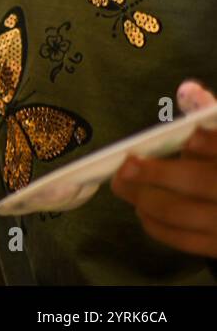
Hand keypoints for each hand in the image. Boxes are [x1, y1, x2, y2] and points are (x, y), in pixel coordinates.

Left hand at [110, 80, 216, 257]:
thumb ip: (208, 112)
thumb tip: (187, 90)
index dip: (211, 143)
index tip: (190, 137)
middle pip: (201, 182)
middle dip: (159, 174)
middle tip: (127, 165)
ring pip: (184, 213)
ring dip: (146, 198)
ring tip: (122, 183)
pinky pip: (185, 241)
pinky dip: (157, 225)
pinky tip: (140, 210)